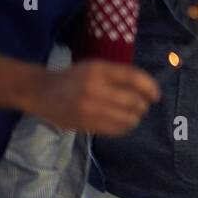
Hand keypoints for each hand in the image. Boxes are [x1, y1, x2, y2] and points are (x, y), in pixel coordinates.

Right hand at [26, 60, 159, 136]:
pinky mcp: (85, 124)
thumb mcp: (96, 67)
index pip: (135, 78)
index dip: (150, 88)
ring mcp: (89, 108)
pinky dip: (125, 127)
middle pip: (134, 101)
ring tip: (132, 115)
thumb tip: (149, 90)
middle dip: (143, 106)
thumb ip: (120, 75)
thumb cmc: (74, 78)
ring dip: (135, 118)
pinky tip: (122, 123)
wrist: (41, 92)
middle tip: (142, 106)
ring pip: (127, 118)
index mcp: (99, 70)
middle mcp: (95, 88)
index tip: (156, 96)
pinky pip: (116, 129)